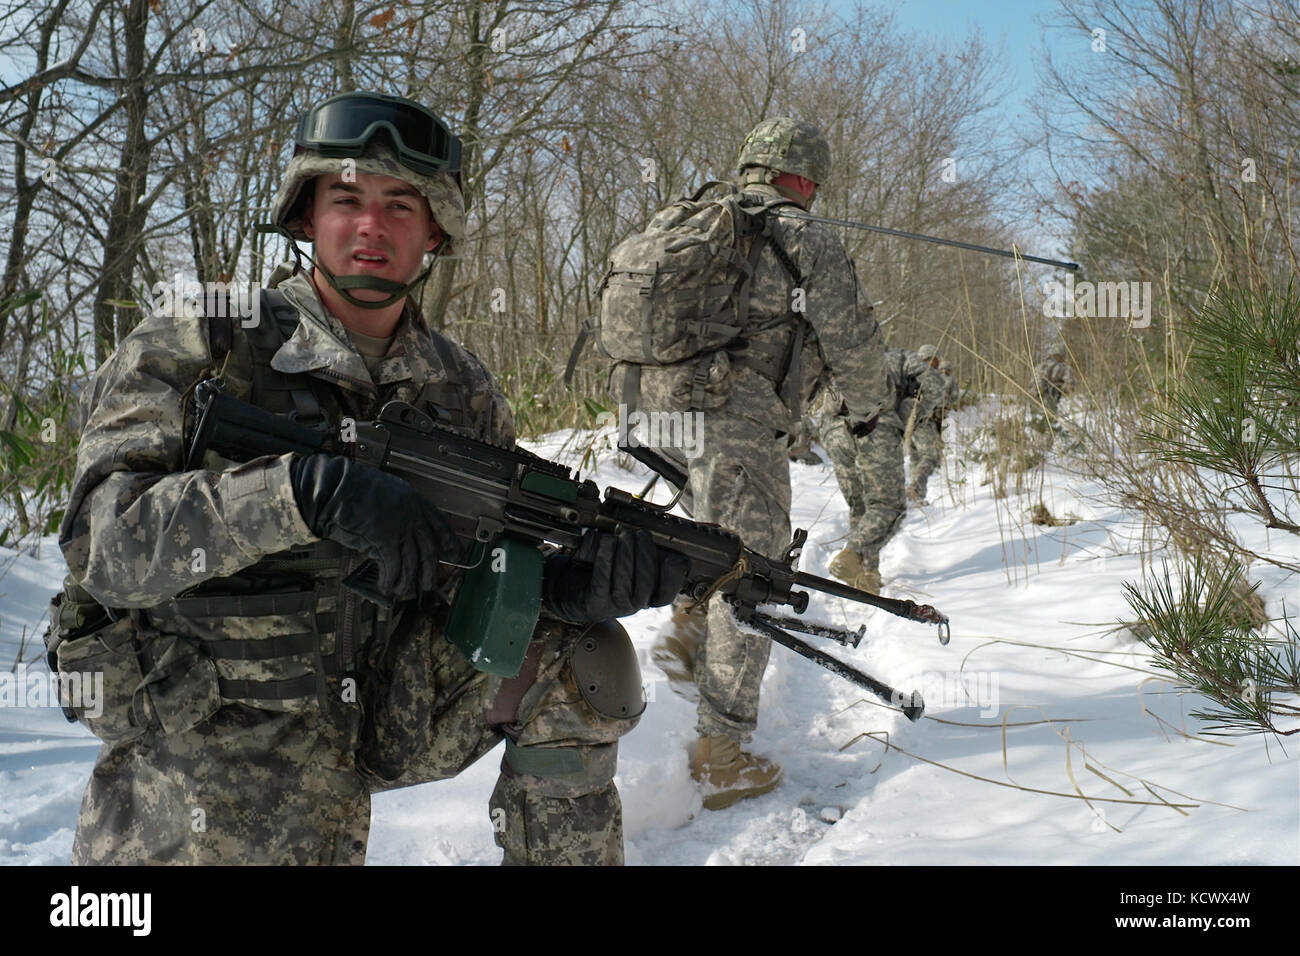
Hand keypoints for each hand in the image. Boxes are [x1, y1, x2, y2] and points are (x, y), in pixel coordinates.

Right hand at [290, 453, 460, 602]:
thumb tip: (400, 541)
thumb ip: (396, 517)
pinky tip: (387, 588)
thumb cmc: (350, 491)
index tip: (455, 555)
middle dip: (430, 571)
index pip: (439, 524)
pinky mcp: (386, 540)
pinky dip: (390, 581)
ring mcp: (401, 527)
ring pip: (413, 561)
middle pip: (429, 548)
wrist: (334, 488)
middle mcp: (412, 514)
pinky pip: (393, 567)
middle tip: (431, 584)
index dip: (449, 542)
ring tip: (406, 593)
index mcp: (413, 500)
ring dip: (409, 582)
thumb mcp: (384, 498)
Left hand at [542, 527, 689, 622]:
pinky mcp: (594, 602)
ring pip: (625, 578)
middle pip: (646, 581)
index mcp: (644, 596)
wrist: (567, 588)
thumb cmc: (598, 571)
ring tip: (622, 533)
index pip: (665, 594)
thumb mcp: (623, 562)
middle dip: (645, 552)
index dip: (672, 577)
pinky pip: (602, 578)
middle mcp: (632, 605)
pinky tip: (607, 542)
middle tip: (639, 533)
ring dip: (625, 551)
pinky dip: (605, 557)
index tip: (671, 558)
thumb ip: (639, 553)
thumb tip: (652, 535)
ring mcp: (613, 606)